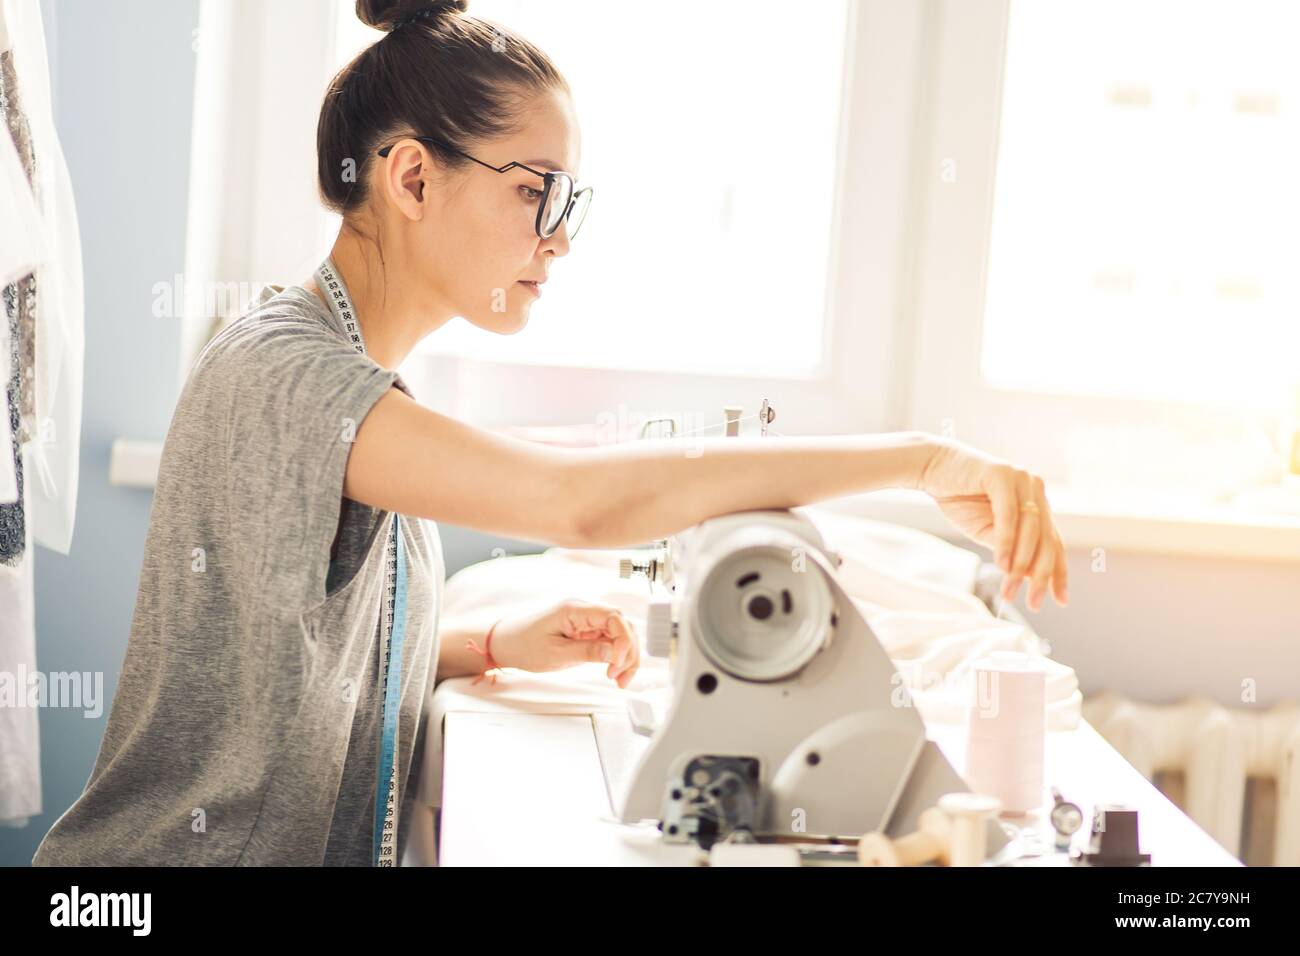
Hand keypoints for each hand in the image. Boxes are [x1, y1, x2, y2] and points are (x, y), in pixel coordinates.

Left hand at [489, 599, 640, 687]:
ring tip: (619, 680)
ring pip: (620, 634)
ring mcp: (587, 622)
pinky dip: (617, 658)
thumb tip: (615, 652)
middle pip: (623, 625)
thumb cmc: (523, 645)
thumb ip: (587, 652)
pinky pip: (610, 642)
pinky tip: (615, 673)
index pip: (614, 617)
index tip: (617, 663)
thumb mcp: (555, 653)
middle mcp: (585, 612)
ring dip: (626, 656)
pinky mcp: (586, 633)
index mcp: (575, 609)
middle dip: (628, 651)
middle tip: (619, 677)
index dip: (623, 640)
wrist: (506, 643)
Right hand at [916, 435, 1068, 611]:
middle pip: (1047, 540)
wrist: (932, 469)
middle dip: (1040, 575)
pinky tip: (1002, 564)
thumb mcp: (987, 531)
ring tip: (1009, 588)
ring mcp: (1021, 479)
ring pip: (1031, 530)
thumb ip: (1010, 548)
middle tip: (1032, 602)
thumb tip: (1031, 577)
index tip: (1060, 600)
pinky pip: (1009, 515)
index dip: (1058, 572)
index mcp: (1036, 502)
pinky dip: (1006, 542)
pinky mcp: (1002, 475)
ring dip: (1021, 563)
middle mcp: (1035, 489)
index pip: (1054, 542)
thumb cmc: (959, 498)